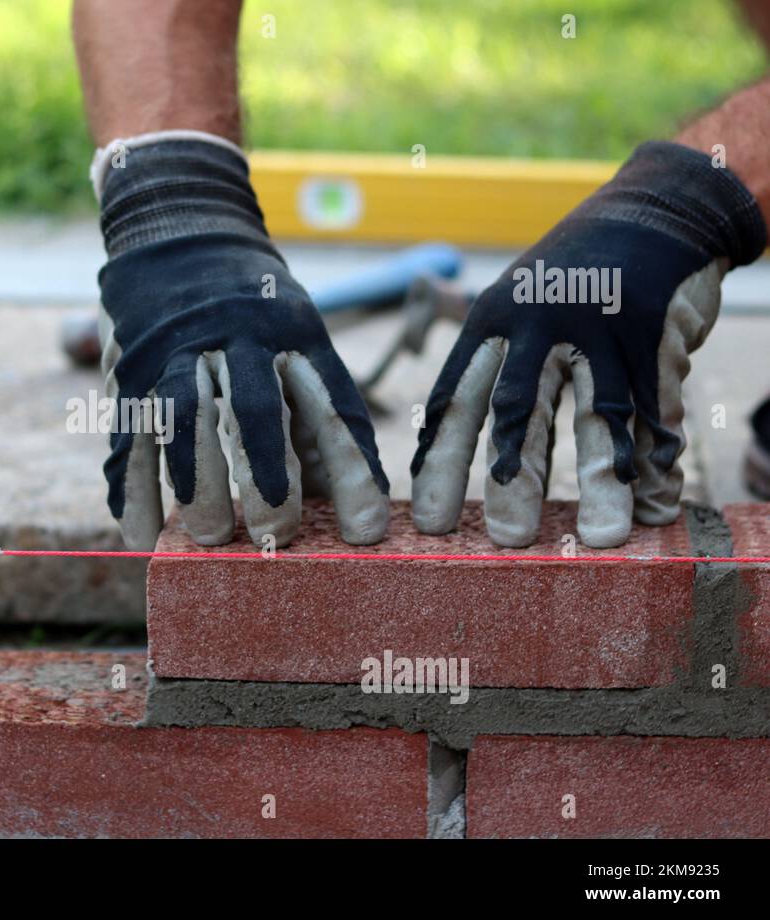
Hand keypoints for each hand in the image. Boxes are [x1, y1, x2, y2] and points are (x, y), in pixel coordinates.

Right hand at [96, 135, 388, 550]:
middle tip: (276, 536)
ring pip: (186, 421)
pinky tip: (140, 535)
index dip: (351, 473)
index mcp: (294, 330)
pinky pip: (127, 431)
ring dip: (198, 485)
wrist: (177, 222)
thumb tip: (342, 500)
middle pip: (254, 412)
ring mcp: (177, 349)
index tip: (365, 533)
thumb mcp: (296, 335)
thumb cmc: (253, 305)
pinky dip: (132, 487)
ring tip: (209, 539)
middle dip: (267, 477)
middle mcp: (237, 336)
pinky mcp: (129, 366)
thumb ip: (313, 411)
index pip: (331, 408)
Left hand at [412, 141, 766, 546]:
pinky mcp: (650, 331)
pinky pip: (654, 405)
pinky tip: (657, 503)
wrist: (651, 210)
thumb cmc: (570, 272)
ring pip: (595, 416)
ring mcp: (594, 325)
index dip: (440, 460)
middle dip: (509, 481)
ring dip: (599, 484)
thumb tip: (432, 409)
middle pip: (514, 413)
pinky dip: (658, 456)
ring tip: (601, 539)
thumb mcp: (512, 299)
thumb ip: (479, 349)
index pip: (454, 398)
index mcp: (489, 321)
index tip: (429, 516)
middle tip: (505, 541)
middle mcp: (534, 322)